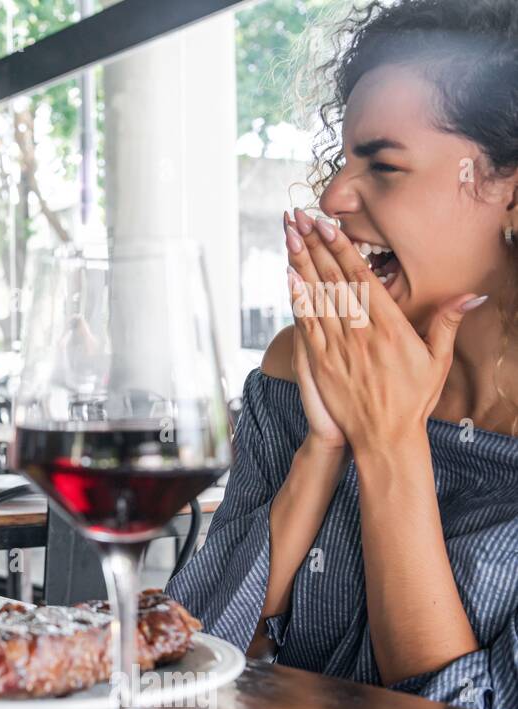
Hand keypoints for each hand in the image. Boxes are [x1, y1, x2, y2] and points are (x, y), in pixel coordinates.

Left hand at [283, 207, 486, 452]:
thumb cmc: (413, 400)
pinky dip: (296, 299)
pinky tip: (288, 278)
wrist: (384, 438)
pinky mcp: (319, 362)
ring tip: (289, 236)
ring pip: (315, 296)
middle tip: (298, 217)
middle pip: (333, 279)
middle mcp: (359, 331)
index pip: (361, 277)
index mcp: (389, 326)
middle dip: (315, 245)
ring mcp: (336, 346)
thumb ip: (447, 323)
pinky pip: (305, 324)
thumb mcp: (437, 360)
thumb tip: (474, 295)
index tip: (328, 225)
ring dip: (301, 264)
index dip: (342, 248)